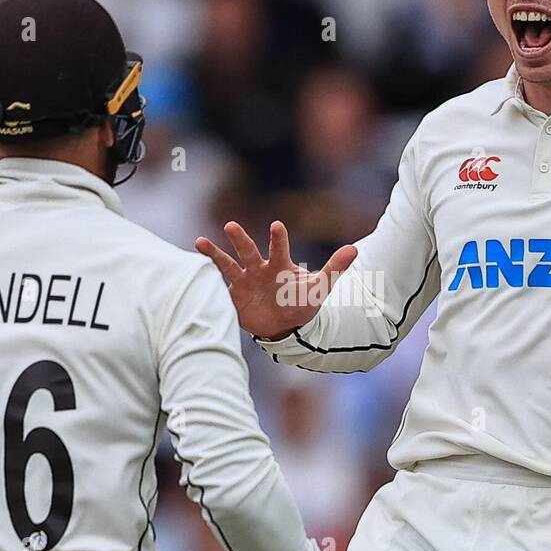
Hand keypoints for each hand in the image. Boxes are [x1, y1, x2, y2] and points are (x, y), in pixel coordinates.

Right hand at [195, 220, 355, 339]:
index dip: (277, 238)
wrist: (285, 325)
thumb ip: (334, 268)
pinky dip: (208, 272)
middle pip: (249, 251)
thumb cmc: (302, 302)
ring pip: (229, 263)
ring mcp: (245, 279)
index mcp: (280, 264)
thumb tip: (354, 249)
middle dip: (241, 240)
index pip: (279, 247)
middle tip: (231, 226)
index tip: (276, 226)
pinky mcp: (234, 292)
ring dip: (216, 253)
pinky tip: (196, 259)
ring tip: (200, 241)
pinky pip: (220, 280)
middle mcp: (260, 267)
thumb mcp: (319, 287)